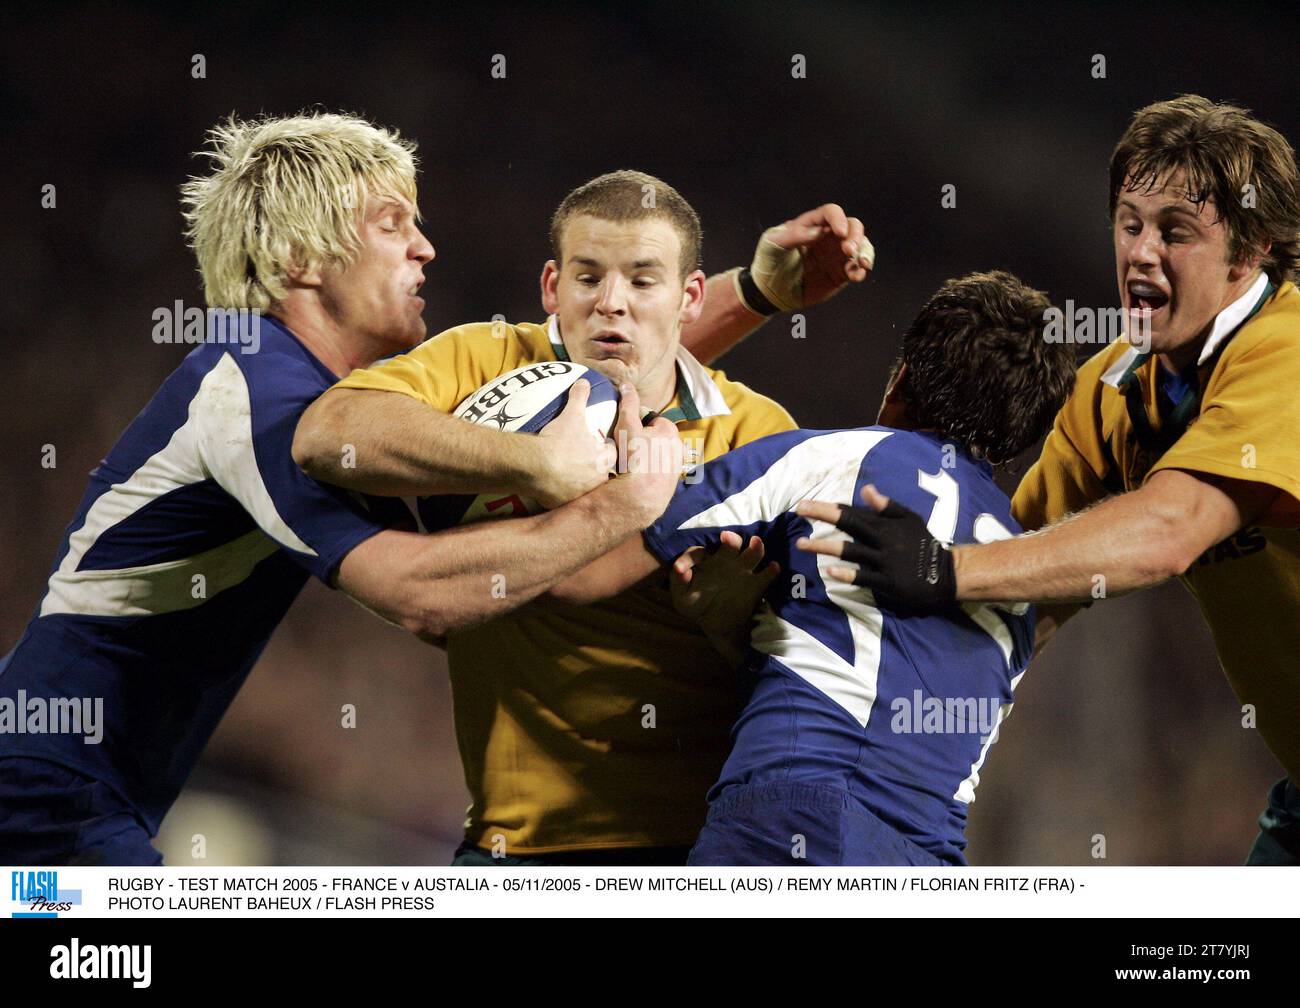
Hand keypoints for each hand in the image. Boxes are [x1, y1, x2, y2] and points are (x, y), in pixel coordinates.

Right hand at [533, 379, 618, 508]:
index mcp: (602, 458)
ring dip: (580, 483)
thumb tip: (583, 382)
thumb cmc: (558, 441)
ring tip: (568, 477)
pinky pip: (566, 500)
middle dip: (596, 469)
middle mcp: (597, 478)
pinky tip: (554, 489)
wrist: (537, 466)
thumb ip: (579, 397)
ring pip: (586, 489)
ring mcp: (582, 493)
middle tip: (583, 463)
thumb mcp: (571, 415)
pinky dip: (562, 495)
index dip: (606, 448)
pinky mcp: (565, 503)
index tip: (599, 445)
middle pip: (602, 474)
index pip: (612, 453)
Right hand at [606, 383, 683, 524]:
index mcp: (670, 431)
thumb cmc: (634, 457)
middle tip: (628, 450)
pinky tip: (639, 478)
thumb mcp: (627, 426)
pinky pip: (660, 472)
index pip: (652, 420)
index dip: (638, 425)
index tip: (629, 434)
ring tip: (632, 466)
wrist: (641, 495)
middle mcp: (678, 447)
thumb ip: (628, 404)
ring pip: (659, 456)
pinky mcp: (672, 483)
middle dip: (645, 441)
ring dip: (648, 458)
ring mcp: (677, 466)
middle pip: (657, 438)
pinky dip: (651, 473)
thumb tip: (626, 384)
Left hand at [670, 531, 779, 635]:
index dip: (692, 557)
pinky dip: (771, 570)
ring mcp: (742, 571)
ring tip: (755, 543)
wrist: (716, 623)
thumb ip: (678, 584)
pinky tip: (772, 567)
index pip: (698, 552)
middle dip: (731, 539)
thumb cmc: (697, 606)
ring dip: (756, 546)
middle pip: (731, 542)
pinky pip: (767, 574)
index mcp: (705, 562)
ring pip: (753, 552)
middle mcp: (725, 561)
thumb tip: (680, 569)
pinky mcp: (755, 585)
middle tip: (727, 538)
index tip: (682, 568)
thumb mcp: (682, 600)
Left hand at [749, 203, 872, 311]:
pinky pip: (857, 268)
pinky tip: (856, 276)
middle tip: (848, 250)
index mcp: (811, 224)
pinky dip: (861, 271)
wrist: (770, 290)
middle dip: (855, 236)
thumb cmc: (769, 261)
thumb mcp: (773, 244)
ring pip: (861, 246)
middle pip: (852, 226)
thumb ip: (793, 236)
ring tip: (861, 264)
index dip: (838, 219)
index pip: (831, 213)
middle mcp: (828, 236)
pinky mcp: (840, 273)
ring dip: (864, 252)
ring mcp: (836, 255)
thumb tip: (818, 232)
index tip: (839, 233)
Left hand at [794, 484, 955, 609]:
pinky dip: (847, 574)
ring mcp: (883, 561)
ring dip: (825, 546)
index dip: (827, 508)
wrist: (947, 572)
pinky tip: (829, 572)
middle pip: (848, 524)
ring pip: (850, 551)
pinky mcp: (887, 582)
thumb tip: (866, 489)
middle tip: (798, 511)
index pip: (851, 512)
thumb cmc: (924, 544)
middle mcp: (881, 540)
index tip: (804, 505)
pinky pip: (864, 577)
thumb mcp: (909, 519)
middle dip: (822, 517)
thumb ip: (887, 506)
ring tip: (802, 544)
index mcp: (884, 525)